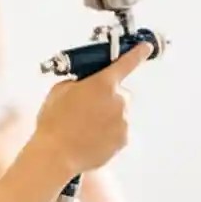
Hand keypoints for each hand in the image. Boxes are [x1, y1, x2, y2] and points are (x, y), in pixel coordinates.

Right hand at [31, 43, 150, 175]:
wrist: (57, 154)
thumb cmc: (54, 122)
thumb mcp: (59, 91)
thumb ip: (78, 82)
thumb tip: (86, 85)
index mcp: (103, 83)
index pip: (126, 63)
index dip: (138, 53)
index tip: (146, 47)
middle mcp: (119, 100)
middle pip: (119, 93)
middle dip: (106, 97)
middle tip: (86, 108)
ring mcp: (124, 121)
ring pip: (119, 112)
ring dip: (107, 115)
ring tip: (85, 127)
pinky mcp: (124, 139)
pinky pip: (119, 130)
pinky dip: (109, 132)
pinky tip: (91, 137)